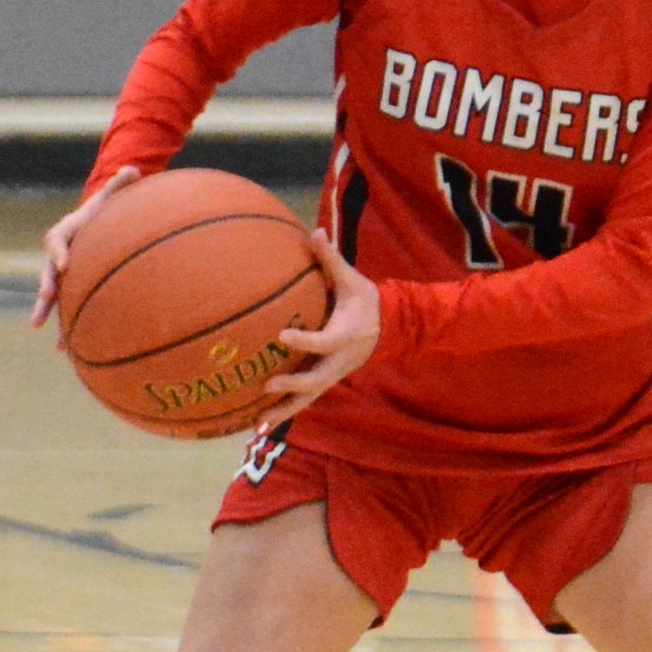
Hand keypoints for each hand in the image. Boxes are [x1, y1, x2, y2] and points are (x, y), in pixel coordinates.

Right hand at [29, 164, 139, 329]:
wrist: (92, 227)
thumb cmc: (103, 213)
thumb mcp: (110, 198)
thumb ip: (119, 185)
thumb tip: (134, 169)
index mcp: (65, 231)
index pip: (57, 239)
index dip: (58, 251)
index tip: (64, 264)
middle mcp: (58, 255)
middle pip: (47, 270)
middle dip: (45, 285)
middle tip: (45, 296)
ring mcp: (60, 274)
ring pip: (50, 294)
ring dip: (44, 310)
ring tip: (38, 327)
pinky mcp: (68, 289)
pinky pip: (65, 309)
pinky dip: (63, 328)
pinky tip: (64, 351)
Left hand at [259, 232, 382, 424]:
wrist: (392, 326)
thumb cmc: (366, 301)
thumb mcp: (353, 280)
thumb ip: (331, 259)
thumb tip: (315, 230)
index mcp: (345, 336)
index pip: (324, 342)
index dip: (304, 342)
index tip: (282, 337)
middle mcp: (340, 361)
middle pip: (316, 380)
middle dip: (293, 386)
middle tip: (268, 385)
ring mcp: (335, 374)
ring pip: (310, 397)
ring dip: (286, 409)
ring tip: (260, 420)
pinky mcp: (329, 380)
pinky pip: (307, 398)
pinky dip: (287, 410)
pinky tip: (262, 420)